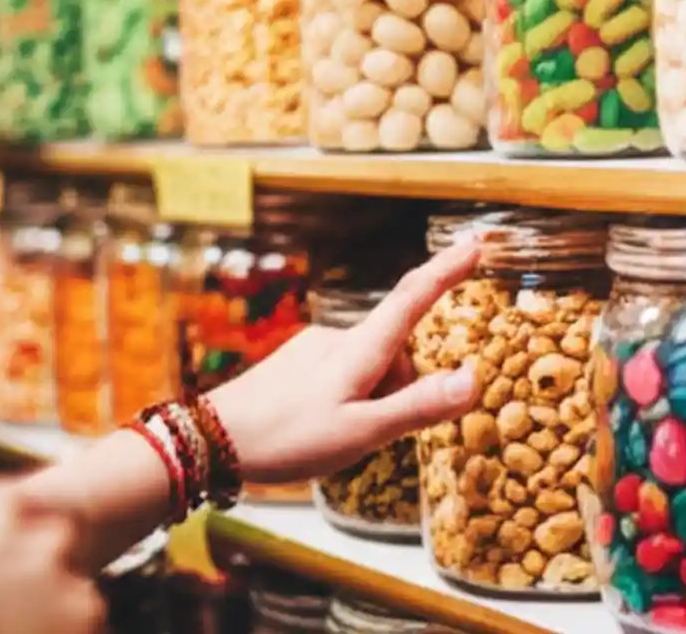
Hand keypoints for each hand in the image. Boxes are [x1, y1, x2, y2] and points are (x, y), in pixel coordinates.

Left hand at [211, 239, 480, 483]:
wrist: (210, 441)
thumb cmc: (287, 438)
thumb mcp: (361, 431)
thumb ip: (417, 407)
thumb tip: (474, 379)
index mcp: (358, 349)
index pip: (412, 298)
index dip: (447, 270)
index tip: (475, 243)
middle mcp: (338, 338)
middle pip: (397, 351)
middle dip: (403, 387)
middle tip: (374, 434)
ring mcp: (315, 348)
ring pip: (372, 366)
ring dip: (375, 398)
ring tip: (341, 437)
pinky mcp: (298, 363)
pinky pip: (346, 374)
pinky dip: (352, 399)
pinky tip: (323, 428)